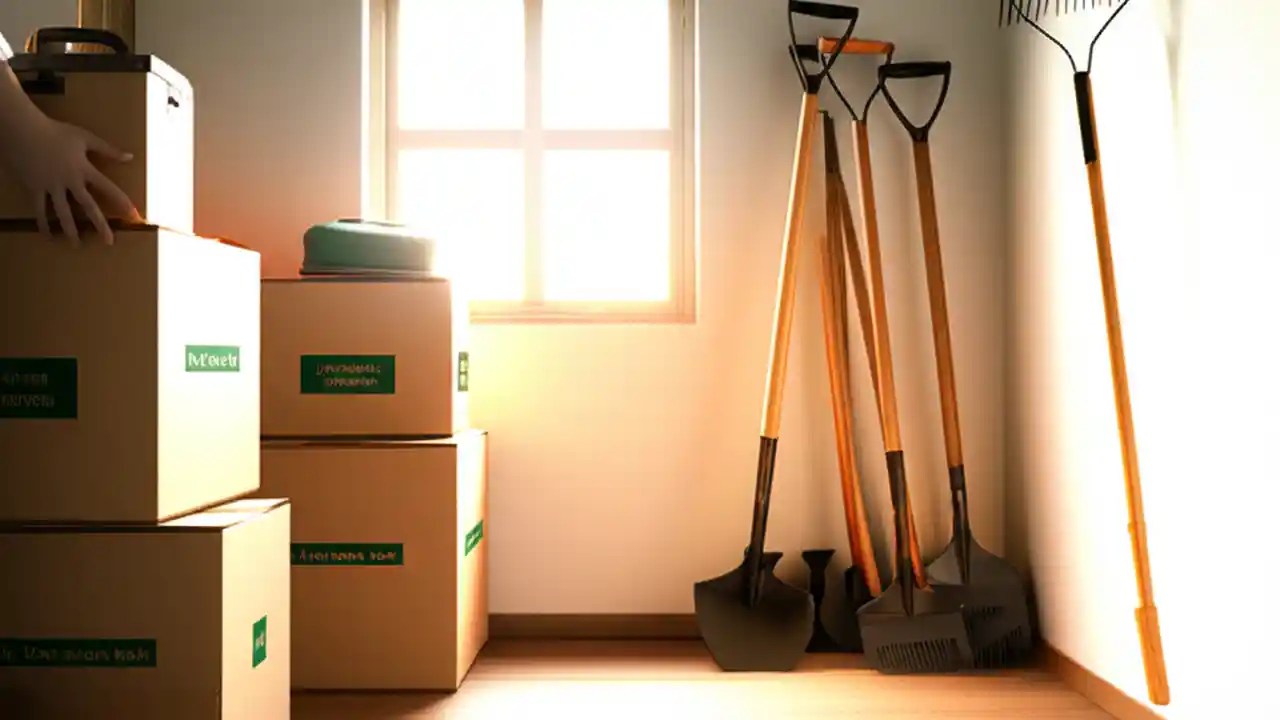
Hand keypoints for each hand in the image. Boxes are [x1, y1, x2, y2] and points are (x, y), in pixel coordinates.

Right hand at [2, 111, 140, 245]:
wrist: (22, 128)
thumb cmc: (55, 131)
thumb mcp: (85, 137)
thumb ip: (108, 149)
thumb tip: (130, 157)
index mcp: (84, 169)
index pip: (109, 189)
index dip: (122, 202)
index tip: (134, 215)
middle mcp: (69, 181)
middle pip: (88, 206)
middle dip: (100, 225)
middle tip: (109, 242)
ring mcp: (51, 186)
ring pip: (62, 212)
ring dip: (70, 230)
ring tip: (76, 245)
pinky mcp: (34, 187)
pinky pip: (39, 209)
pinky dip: (43, 223)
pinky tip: (47, 235)